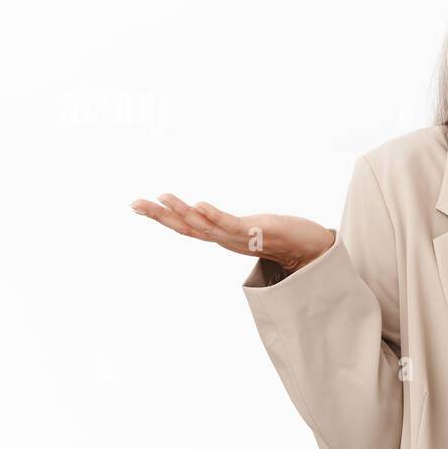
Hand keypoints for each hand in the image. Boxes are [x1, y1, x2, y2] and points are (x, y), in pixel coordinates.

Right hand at [130, 193, 335, 272]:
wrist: (313, 251)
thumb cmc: (286, 238)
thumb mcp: (253, 228)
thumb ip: (237, 225)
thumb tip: (225, 217)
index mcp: (223, 236)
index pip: (187, 227)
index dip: (163, 217)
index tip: (138, 205)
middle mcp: (227, 240)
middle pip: (187, 228)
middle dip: (159, 216)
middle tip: (133, 203)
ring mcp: (241, 238)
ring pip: (204, 227)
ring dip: (182, 212)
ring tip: (161, 197)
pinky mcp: (258, 233)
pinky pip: (230, 225)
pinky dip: (214, 216)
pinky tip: (199, 205)